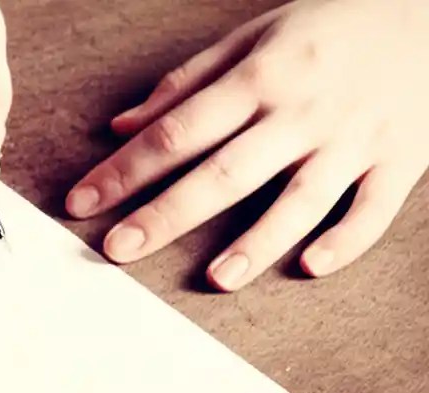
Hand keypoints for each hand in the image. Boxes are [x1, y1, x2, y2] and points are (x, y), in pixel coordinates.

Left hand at [67, 0, 428, 290]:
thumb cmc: (330, 28)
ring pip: (301, 198)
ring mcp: (354, 138)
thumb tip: (120, 126)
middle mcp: (302, 111)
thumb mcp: (254, 38)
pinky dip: (346, 239)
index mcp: (259, 78)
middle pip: (225, 171)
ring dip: (258, 242)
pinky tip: (310, 267)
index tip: (81, 203)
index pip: (177, 131)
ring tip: (216, 280)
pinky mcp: (403, 159)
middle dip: (167, 214)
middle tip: (117, 250)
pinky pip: (374, 208)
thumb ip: (185, 84)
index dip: (124, 170)